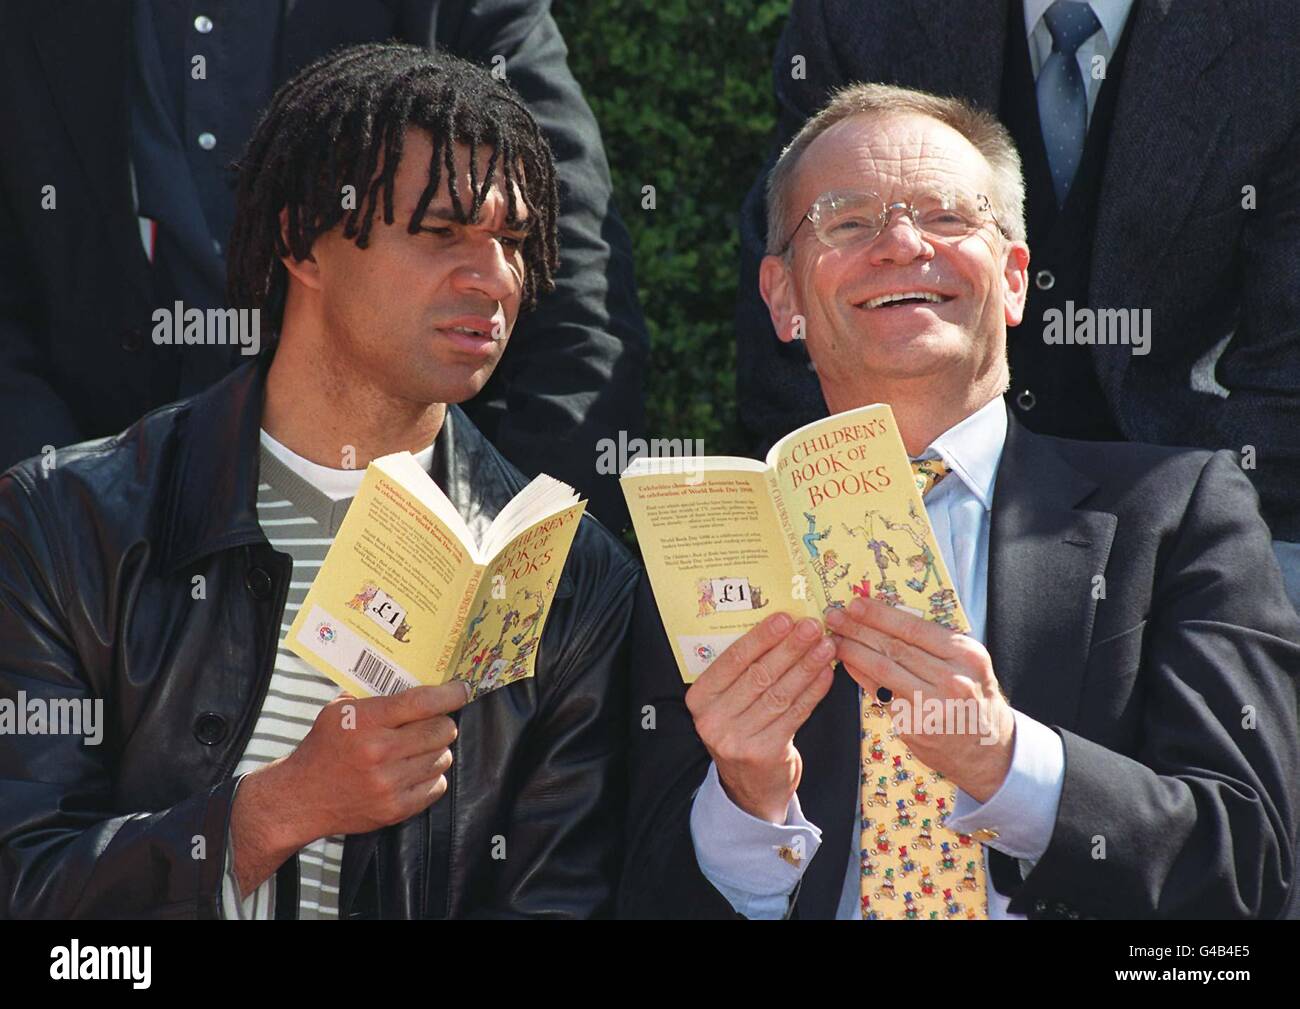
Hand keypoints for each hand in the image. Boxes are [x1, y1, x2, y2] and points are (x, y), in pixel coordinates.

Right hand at [280, 681, 468, 838]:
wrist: (301, 797)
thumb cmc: (323, 748)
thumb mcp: (338, 711)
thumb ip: (375, 695)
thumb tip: (419, 681)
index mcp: (366, 722)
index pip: (422, 703)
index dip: (449, 694)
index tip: (462, 690)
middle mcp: (380, 753)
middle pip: (440, 730)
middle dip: (443, 723)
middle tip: (434, 722)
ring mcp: (389, 784)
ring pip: (442, 758)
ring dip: (437, 750)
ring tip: (419, 748)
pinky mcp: (395, 809)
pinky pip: (437, 786)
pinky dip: (432, 776)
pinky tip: (415, 770)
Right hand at [685, 612, 835, 822]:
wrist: (749, 786)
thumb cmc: (742, 729)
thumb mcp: (729, 702)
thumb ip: (744, 672)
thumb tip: (782, 629)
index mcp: (699, 699)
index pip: (732, 661)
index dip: (761, 637)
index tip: (785, 618)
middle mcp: (713, 720)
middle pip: (758, 675)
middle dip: (790, 648)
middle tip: (812, 627)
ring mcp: (737, 740)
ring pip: (779, 694)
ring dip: (806, 666)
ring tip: (825, 646)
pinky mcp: (765, 754)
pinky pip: (794, 715)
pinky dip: (813, 692)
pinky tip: (826, 674)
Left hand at [826, 597, 1014, 801]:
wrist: (987, 749)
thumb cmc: (973, 696)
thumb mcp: (967, 663)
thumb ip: (935, 642)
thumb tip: (883, 617)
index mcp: (967, 655)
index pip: (915, 628)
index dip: (880, 614)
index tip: (856, 604)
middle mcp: (952, 680)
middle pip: (894, 647)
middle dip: (858, 629)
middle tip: (834, 617)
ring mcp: (932, 706)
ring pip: (883, 670)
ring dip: (852, 651)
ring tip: (833, 639)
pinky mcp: (914, 726)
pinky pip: (880, 694)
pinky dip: (860, 676)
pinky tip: (847, 663)